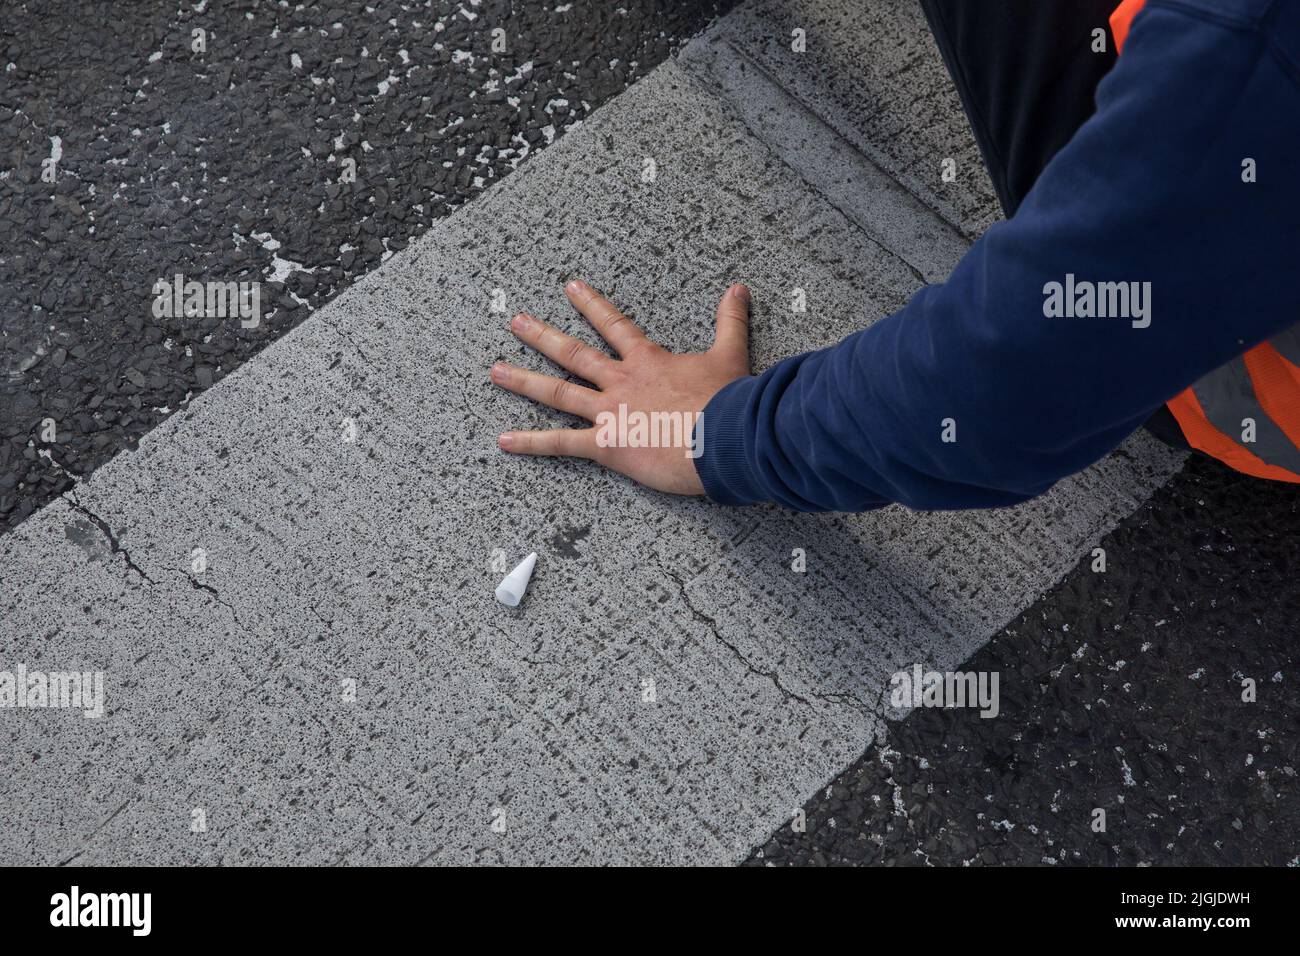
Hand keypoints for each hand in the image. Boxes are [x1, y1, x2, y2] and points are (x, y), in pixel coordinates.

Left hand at [492, 279, 751, 494]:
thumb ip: (730, 321)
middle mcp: (621, 382)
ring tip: (494, 370)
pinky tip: (503, 440)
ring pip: (558, 392)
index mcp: (648, 361)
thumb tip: (739, 288)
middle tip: (515, 321)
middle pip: (574, 354)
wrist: (724, 438)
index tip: (570, 287)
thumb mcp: (731, 355)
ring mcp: (610, 412)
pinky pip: (562, 444)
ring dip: (524, 380)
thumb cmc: (729, 402)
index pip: (614, 325)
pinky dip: (532, 443)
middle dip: (542, 336)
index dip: (592, 304)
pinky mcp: (607, 446)